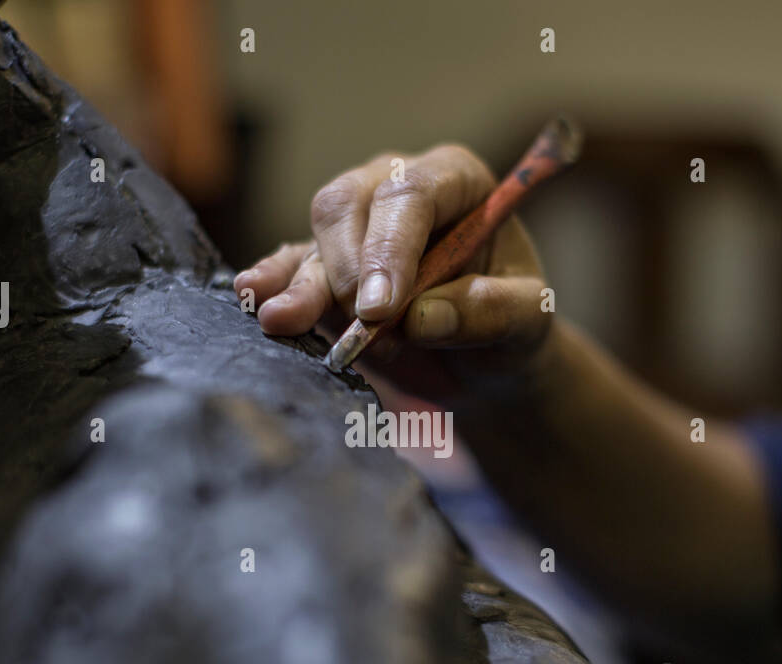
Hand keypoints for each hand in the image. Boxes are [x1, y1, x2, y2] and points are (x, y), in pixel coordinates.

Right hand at [234, 144, 553, 404]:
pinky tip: (253, 299)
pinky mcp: (325, 268)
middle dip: (348, 264)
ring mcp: (357, 228)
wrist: (487, 363)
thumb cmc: (513, 327)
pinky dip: (272, 284)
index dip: (391, 246)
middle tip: (365, 324)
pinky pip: (290, 266)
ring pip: (316, 235)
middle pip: (350, 202)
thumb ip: (490, 311)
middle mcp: (398, 191)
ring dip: (303, 284)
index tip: (382, 308)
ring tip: (283, 322)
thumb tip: (421, 316)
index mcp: (456, 181)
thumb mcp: (528, 321)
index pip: (412, 193)